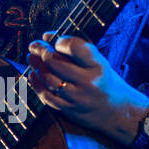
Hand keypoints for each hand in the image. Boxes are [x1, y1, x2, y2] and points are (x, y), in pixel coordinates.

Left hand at [27, 33, 148, 146]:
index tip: (54, 39)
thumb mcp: (98, 62)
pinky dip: (36, 84)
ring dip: (36, 66)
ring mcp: (78, 98)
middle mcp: (88, 82)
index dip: (59, 40)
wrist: (117, 111)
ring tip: (31, 57)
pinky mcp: (69, 110)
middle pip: (55, 62)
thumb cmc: (104, 81)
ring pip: (49, 79)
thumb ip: (75, 49)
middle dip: (40, 51)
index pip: (74, 46)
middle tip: (34, 45)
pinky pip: (47, 96)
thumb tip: (47, 37)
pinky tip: (32, 75)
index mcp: (98, 66)